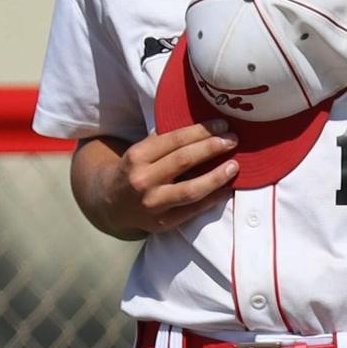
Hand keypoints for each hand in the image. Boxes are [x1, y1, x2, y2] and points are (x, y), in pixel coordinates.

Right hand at [97, 122, 240, 233]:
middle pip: (184, 160)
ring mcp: (152, 204)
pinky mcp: (162, 223)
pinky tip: (227, 189)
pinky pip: (193, 210)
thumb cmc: (135, 171)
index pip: (175, 139)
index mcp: (137, 156)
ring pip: (191, 190)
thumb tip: (206, 128)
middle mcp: (142, 180)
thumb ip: (165, 142)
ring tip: (234, 166)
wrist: (112, 204)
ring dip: (216, 176)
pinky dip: (213, 199)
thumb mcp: (141, 152)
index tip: (222, 124)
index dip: (201, 131)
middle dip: (212, 148)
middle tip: (233, 140)